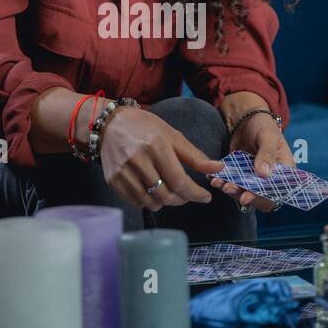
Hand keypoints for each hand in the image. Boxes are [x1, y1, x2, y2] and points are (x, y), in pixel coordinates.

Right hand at [98, 107, 223, 210]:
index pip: (179, 181)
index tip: (206, 197)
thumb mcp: (172, 135)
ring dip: (166, 202)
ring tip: (168, 190)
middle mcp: (138, 160)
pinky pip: (137, 202)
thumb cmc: (144, 127)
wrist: (109, 124)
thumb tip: (218, 168)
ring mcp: (123, 173)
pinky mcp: (113, 181)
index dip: (195, 193)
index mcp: (156, 146)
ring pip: (152, 203)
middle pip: (166, 196)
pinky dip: (149, 201)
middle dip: (182, 199)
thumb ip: (194, 155)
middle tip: (187, 193)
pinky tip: (152, 189)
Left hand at [210, 112, 293, 212]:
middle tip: (229, 189)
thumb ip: (267, 154)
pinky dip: (222, 182)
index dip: (261, 197)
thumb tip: (264, 174)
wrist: (246, 118)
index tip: (246, 197)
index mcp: (284, 171)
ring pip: (243, 191)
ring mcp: (254, 178)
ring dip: (230, 190)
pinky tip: (214, 179)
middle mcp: (270, 178)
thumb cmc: (263, 125)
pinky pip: (232, 183)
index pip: (275, 192)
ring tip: (218, 183)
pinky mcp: (239, 174)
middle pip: (258, 196)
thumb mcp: (268, 136)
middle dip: (242, 194)